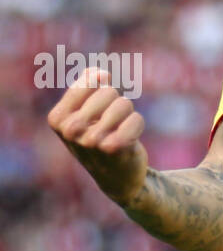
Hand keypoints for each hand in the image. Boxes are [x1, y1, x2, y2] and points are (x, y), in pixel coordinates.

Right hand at [46, 67, 147, 205]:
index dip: (102, 90)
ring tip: (119, 131)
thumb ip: (88, 85)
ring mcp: (91, 140)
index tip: (98, 109)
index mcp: (57, 118)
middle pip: (108, 91)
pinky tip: (129, 141)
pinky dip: (137, 125)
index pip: (90, 80)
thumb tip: (100, 74)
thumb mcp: (84, 112)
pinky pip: (136, 119)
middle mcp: (70, 129)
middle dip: (116, 103)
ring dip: (127, 115)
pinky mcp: (114, 148)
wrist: (115, 177)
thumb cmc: (99, 137)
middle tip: (111, 124)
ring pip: (124, 103)